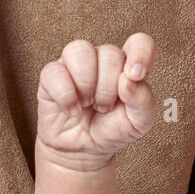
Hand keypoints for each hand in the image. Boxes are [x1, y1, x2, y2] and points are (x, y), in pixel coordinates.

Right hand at [36, 33, 156, 168]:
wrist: (83, 151)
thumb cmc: (112, 130)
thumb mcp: (138, 123)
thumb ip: (143, 101)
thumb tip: (129, 81)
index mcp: (127, 66)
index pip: (140, 42)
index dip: (140, 53)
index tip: (136, 76)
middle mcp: (101, 59)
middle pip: (110, 54)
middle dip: (109, 89)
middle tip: (104, 108)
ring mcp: (74, 63)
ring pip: (82, 51)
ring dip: (88, 86)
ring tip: (88, 105)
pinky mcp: (51, 74)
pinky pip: (56, 72)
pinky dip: (66, 96)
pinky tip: (71, 110)